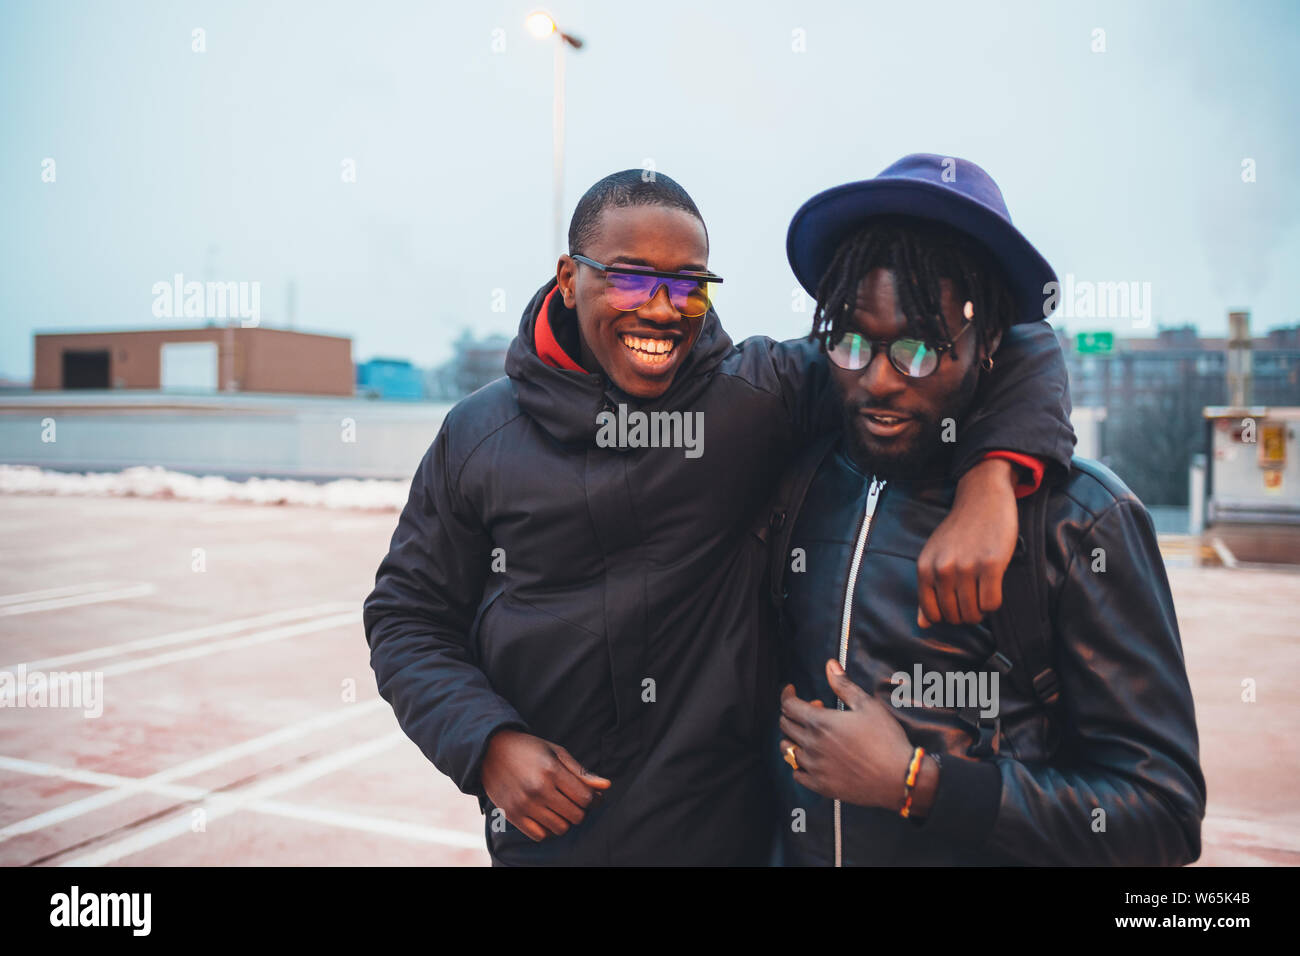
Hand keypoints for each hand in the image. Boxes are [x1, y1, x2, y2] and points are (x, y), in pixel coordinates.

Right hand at [480, 729, 611, 841]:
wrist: (490, 750)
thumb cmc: (529, 749)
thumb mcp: (556, 752)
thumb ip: (581, 772)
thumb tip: (607, 786)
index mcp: (552, 770)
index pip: (586, 799)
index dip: (593, 799)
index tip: (589, 795)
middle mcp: (538, 789)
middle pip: (576, 816)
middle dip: (579, 810)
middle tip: (572, 800)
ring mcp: (524, 804)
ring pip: (560, 828)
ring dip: (564, 820)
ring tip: (557, 806)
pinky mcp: (512, 815)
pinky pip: (540, 836)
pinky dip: (546, 829)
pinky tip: (544, 814)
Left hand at [778, 660, 914, 808]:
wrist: (899, 778)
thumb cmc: (886, 739)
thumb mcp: (867, 706)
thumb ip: (844, 685)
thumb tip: (830, 665)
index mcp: (820, 723)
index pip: (788, 706)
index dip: (787, 694)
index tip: (792, 690)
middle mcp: (812, 745)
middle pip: (785, 725)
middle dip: (793, 713)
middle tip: (814, 711)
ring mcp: (815, 768)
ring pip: (787, 750)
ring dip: (794, 738)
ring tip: (812, 735)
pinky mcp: (821, 786)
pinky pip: (797, 774)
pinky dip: (798, 764)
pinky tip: (812, 759)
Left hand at [917, 457, 1017, 627]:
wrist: (982, 499)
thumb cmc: (958, 532)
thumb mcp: (934, 556)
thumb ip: (928, 590)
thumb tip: (923, 624)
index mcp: (925, 568)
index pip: (931, 614)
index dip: (946, 617)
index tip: (956, 606)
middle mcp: (942, 569)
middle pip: (954, 616)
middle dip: (965, 615)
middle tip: (974, 600)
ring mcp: (966, 567)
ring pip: (973, 613)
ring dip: (980, 611)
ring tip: (983, 594)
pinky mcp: (991, 565)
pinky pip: (992, 603)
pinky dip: (994, 603)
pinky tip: (993, 588)